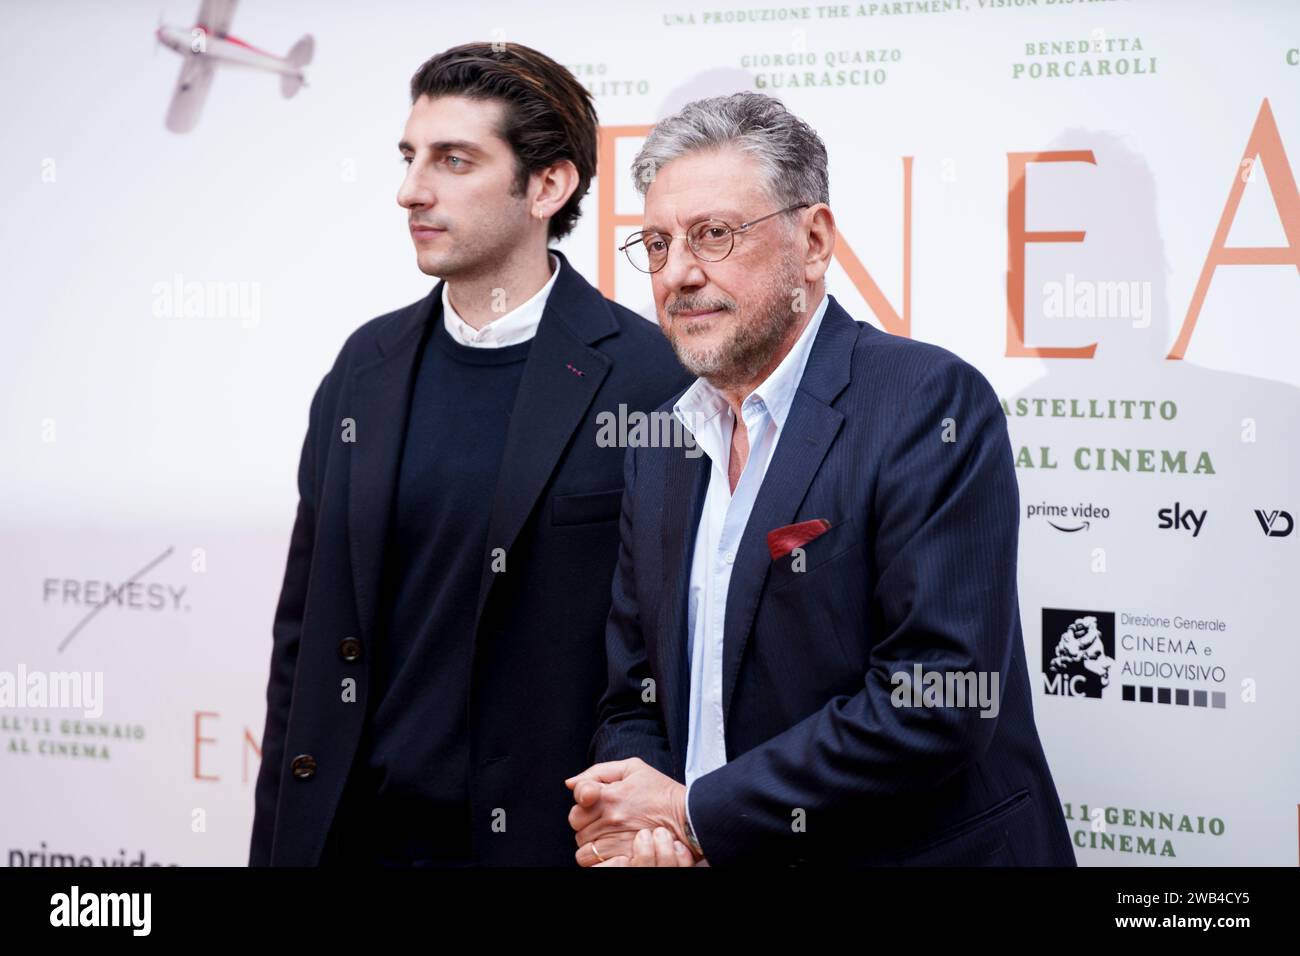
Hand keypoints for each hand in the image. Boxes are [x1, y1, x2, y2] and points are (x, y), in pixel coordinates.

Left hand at [565, 758, 694, 866]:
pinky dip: (598, 859)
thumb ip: (598, 772)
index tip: (592, 800)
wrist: (688, 817)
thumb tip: (571, 783)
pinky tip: (611, 850)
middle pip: (578, 826)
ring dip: (592, 842)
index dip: (583, 800)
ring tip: (610, 835)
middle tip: (605, 819)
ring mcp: (615, 840)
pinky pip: (594, 864)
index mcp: (610, 794)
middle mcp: (610, 818)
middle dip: (587, 822)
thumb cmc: (662, 792)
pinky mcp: (623, 857)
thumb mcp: (633, 768)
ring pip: (584, 846)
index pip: (578, 800)